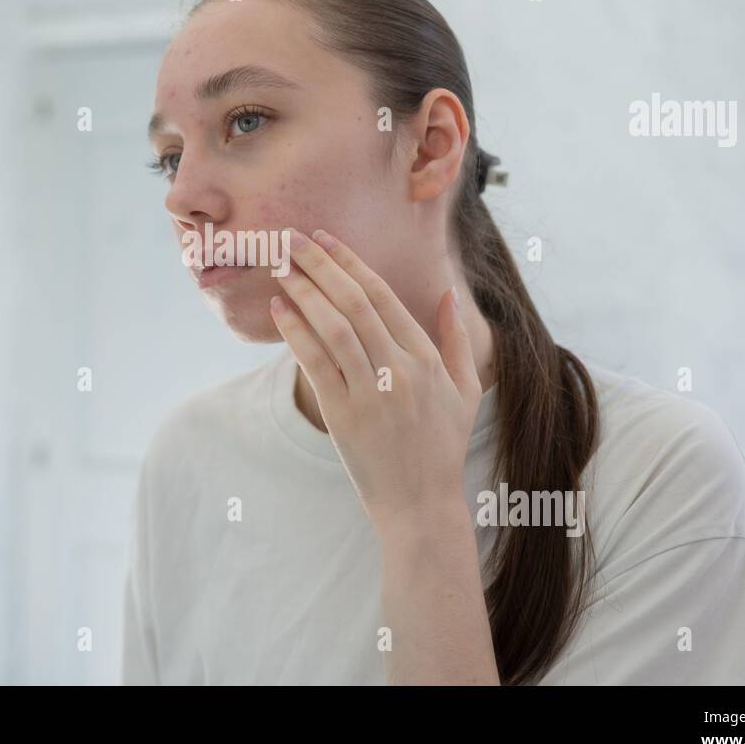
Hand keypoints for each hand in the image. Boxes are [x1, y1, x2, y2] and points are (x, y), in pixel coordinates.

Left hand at [268, 228, 483, 533]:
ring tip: (280, 267)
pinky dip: (295, 332)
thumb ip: (458, 340)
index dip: (351, 262)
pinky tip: (279, 310)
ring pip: (334, 327)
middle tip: (291, 238)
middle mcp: (401, 370)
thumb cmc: (441, 447)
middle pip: (355, 302)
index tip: (325, 238)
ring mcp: (372, 393)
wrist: (420, 505)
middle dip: (320, 264)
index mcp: (428, 359)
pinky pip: (316, 363)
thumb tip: (448, 293)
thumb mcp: (465, 391)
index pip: (383, 296)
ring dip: (304, 291)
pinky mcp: (344, 416)